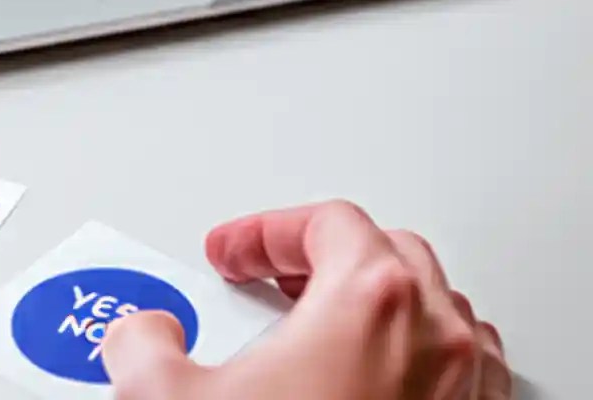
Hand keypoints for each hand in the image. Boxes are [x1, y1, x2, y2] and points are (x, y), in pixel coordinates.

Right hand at [103, 201, 510, 399]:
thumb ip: (143, 345)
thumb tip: (142, 336)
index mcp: (369, 299)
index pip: (326, 223)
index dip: (264, 230)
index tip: (230, 254)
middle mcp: (433, 335)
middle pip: (385, 251)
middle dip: (318, 258)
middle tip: (266, 280)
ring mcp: (465, 388)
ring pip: (434, 307)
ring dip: (373, 302)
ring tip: (316, 326)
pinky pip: (462, 365)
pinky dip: (417, 353)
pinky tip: (370, 379)